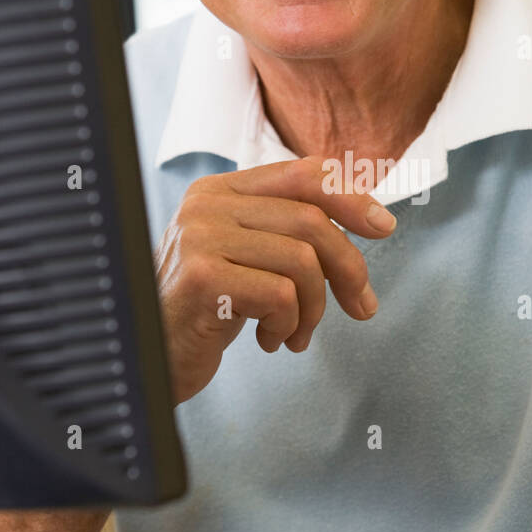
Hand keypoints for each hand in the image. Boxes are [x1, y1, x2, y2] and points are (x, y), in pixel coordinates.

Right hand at [153, 154, 396, 404]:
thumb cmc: (206, 311)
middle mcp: (207, 203)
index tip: (384, 227)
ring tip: (296, 333)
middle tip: (361, 308)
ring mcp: (200, 236)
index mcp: (220, 190)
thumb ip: (290, 232)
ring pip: (302, 261)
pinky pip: (280, 296)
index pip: (302, 173)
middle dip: (349, 269)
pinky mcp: (202, 277)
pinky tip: (269, 340)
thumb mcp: (249, 259)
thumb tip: (373, 221)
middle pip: (311, 221)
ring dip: (314, 309)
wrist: (147, 358)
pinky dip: (288, 325)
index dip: (350, 196)